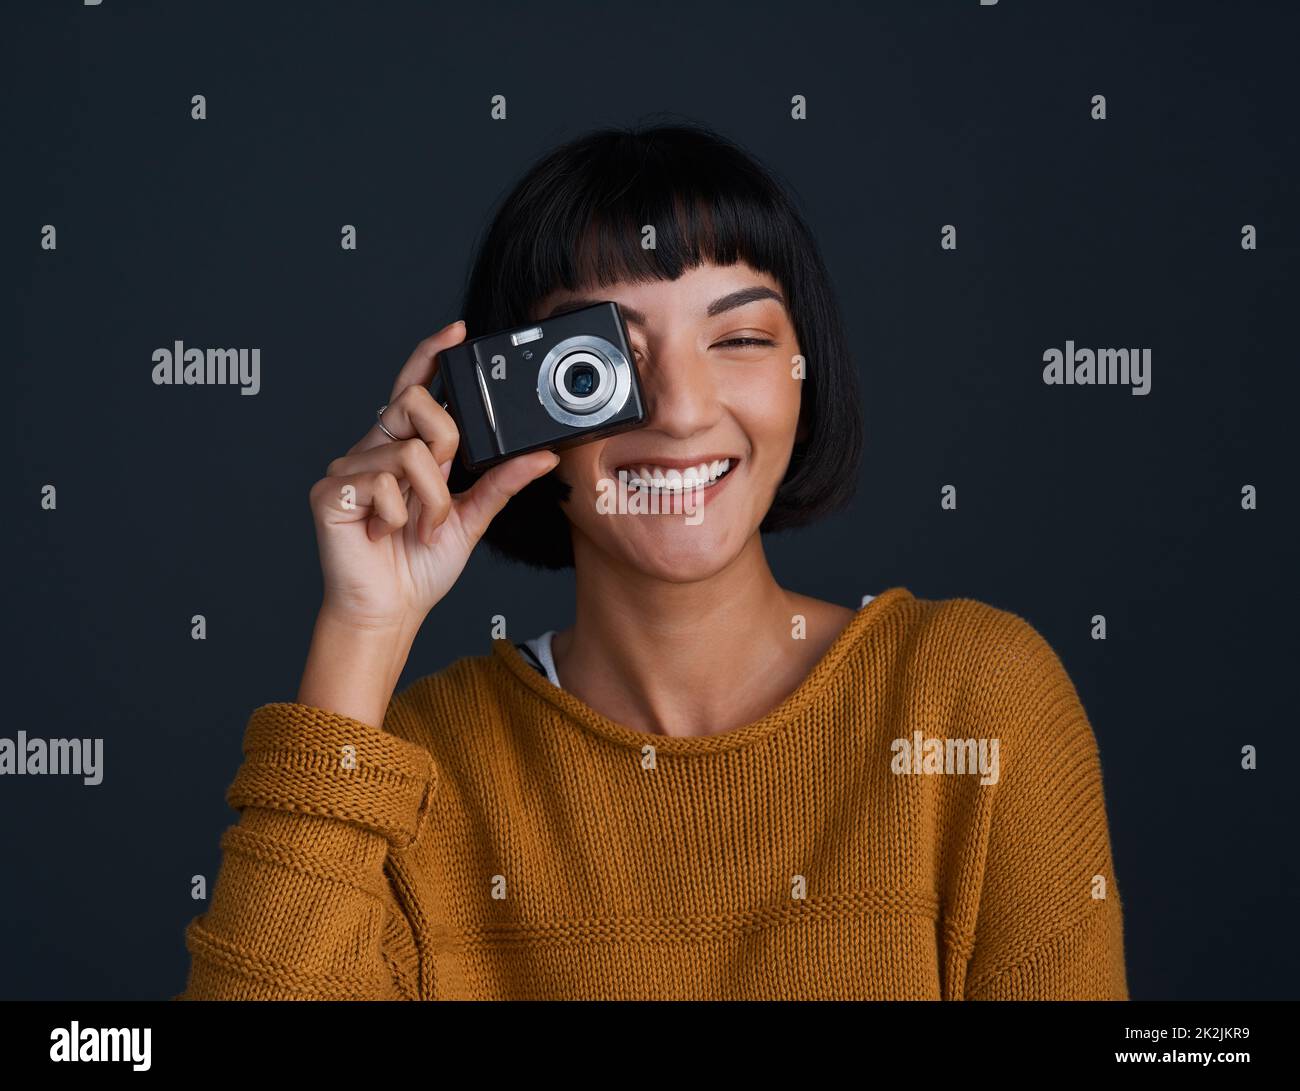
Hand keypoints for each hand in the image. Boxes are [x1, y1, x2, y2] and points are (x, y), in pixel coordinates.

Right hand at [307, 319, 559, 634]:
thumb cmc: (421, 565)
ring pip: (408, 454)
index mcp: (405, 449)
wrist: (390, 609)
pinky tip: (385, 533)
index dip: (431, 356)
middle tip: (441, 489)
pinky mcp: (330, 493)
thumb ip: (501, 482)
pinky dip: (399, 517)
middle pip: (415, 404)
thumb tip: (542, 456)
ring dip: (430, 502)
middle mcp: (375, 450)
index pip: (415, 390)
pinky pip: (381, 485)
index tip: (458, 330)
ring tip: (418, 528)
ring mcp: (348, 469)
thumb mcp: (472, 518)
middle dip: (444, 445)